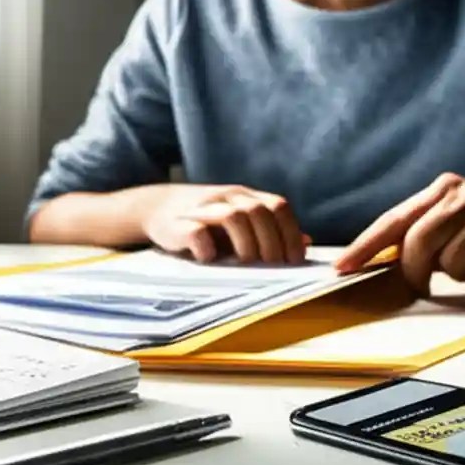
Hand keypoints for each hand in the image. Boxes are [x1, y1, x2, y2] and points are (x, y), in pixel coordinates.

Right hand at [144, 184, 309, 263]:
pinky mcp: (179, 223)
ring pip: (233, 217)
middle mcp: (227, 196)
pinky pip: (197, 233)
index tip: (294, 261)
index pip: (277, 207)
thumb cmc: (206, 220)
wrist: (156, 206)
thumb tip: (307, 242)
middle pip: (259, 212)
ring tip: (246, 265)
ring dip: (246, 245)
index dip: (290, 233)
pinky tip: (211, 261)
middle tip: (272, 268)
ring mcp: (202, 208)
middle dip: (271, 243)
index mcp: (245, 195)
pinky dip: (208, 249)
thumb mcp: (240, 219)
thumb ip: (271, 230)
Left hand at [334, 173, 464, 292]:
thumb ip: (425, 234)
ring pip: (454, 269)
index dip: (366, 246)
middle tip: (429, 283)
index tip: (342, 267)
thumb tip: (384, 264)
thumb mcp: (463, 219)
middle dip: (420, 272)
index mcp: (447, 188)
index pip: (395, 219)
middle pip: (420, 245)